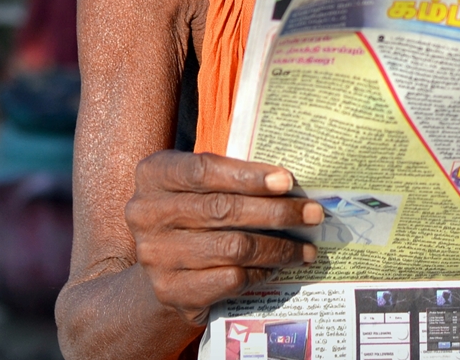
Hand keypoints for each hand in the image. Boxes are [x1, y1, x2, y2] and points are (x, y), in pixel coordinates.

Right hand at [125, 150, 324, 324]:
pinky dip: (261, 272)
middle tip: (314, 214)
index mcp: (154, 174)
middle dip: (278, 212)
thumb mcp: (202, 182)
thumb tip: (291, 181)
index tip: (288, 181)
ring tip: (307, 248)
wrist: (164, 264)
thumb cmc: (196, 209)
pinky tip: (277, 267)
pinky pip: (230, 279)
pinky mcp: (170, 291)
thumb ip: (232, 173)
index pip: (204, 170)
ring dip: (279, 248)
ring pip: (233, 248)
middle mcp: (146, 213)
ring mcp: (156, 255)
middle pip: (224, 210)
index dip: (248, 175)